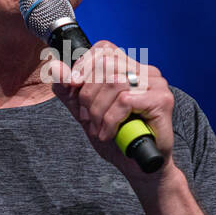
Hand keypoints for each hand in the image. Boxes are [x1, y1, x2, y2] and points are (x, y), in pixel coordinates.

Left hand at [45, 41, 174, 184]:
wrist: (137, 166)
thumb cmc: (116, 137)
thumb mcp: (84, 111)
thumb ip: (68, 89)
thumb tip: (54, 65)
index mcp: (130, 68)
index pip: (103, 48)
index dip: (84, 65)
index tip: (74, 87)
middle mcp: (145, 71)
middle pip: (105, 63)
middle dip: (88, 95)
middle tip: (88, 118)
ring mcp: (156, 84)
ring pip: (114, 82)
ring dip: (99, 111)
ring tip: (100, 129)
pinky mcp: (162, 100)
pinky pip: (125, 100)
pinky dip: (111, 120)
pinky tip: (111, 134)